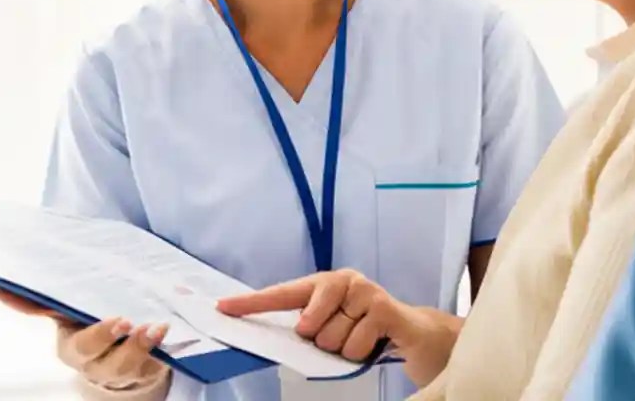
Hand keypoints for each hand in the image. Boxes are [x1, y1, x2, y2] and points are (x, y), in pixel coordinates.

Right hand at [0, 283, 171, 392]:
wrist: (107, 351)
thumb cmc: (83, 324)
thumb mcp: (62, 312)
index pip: (84, 345)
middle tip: (137, 322)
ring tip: (159, 327)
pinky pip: (158, 361)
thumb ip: (35, 301)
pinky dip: (166, 347)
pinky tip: (172, 331)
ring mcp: (125, 370)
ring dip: (148, 346)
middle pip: (113, 361)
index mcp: (74, 349)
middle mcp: (99, 364)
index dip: (101, 336)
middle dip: (128, 346)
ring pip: (136, 365)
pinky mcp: (147, 368)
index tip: (119, 321)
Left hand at [216, 269, 461, 386]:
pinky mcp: (383, 307)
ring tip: (361, 339)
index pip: (281, 294)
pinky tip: (375, 342)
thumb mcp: (331, 327)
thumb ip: (306, 327)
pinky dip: (360, 353)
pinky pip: (353, 344)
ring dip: (344, 349)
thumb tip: (281, 336)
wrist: (412, 331)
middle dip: (321, 340)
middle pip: (307, 325)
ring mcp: (363, 291)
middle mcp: (341, 280)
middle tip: (341, 337)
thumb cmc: (364, 329)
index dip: (251, 302)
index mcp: (322, 284)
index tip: (223, 308)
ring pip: (330, 338)